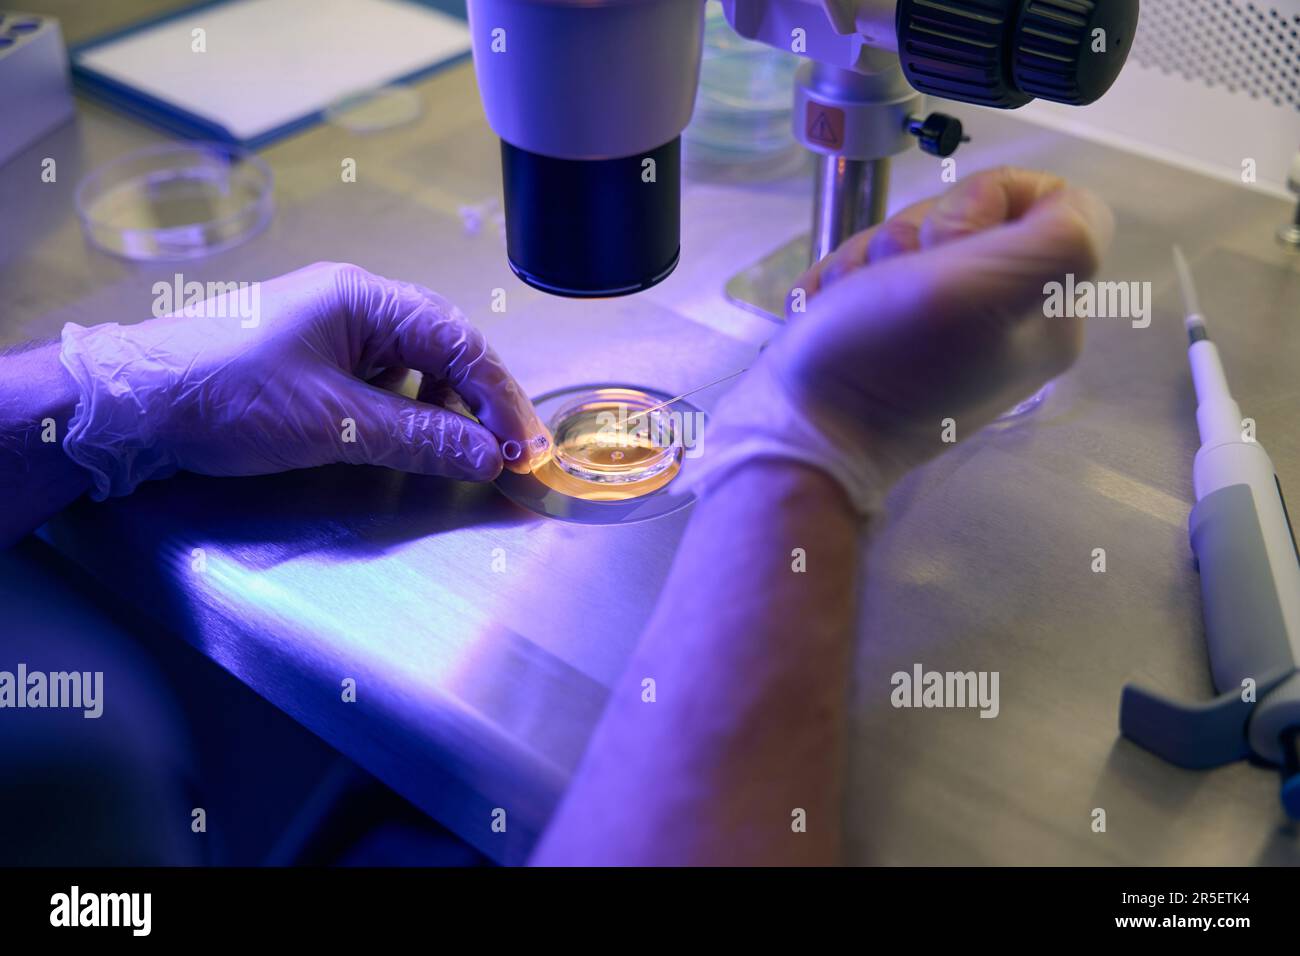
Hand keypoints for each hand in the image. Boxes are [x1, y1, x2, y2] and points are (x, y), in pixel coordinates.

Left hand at [58, 262, 549, 498]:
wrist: (131, 403)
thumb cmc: (227, 398)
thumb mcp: (332, 424)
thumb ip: (419, 438)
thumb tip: (489, 456)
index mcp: (364, 298)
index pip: (459, 342)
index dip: (500, 398)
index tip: (524, 449)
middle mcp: (356, 300)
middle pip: (445, 345)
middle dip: (482, 400)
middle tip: (508, 453)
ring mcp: (334, 324)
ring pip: (417, 361)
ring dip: (446, 406)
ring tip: (461, 450)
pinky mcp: (315, 352)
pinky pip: (384, 374)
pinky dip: (408, 407)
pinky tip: (410, 435)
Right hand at [679, 167, 1115, 513]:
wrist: (798, 435)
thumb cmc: (887, 359)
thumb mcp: (999, 285)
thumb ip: (1066, 234)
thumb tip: (1048, 208)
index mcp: (1051, 315)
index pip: (1049, 201)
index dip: (983, 202)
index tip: (941, 248)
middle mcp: (1008, 324)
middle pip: (971, 216)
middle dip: (911, 234)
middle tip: (886, 281)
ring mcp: (947, 333)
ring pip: (912, 239)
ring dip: (866, 257)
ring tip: (849, 302)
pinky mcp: (893, 340)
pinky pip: (872, 271)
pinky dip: (843, 281)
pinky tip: (832, 311)